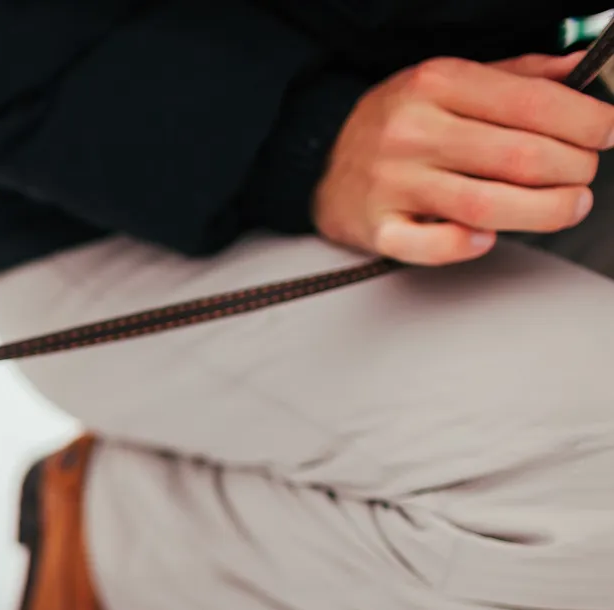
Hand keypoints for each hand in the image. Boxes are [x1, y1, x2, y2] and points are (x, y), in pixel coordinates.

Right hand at [312, 52, 613, 264]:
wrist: (318, 159)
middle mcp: (413, 131)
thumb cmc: (397, 121)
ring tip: (568, 206)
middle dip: (574, 169)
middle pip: (519, 157)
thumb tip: (582, 68)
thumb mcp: (452, 80)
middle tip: (585, 175)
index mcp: (437, 83)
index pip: (531, 103)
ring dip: (545, 211)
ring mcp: (393, 183)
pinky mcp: (378, 229)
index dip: (586, 121)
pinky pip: (433, 247)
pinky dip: (468, 245)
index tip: (607, 132)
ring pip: (488, 205)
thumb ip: (519, 75)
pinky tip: (488, 237)